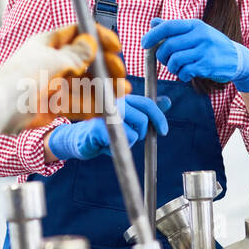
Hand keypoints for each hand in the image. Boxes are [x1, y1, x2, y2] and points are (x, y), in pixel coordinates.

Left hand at [0, 24, 129, 139]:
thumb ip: (77, 54)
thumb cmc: (23, 77)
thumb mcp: (54, 60)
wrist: (1, 108)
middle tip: (119, 74)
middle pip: (86, 62)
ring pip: (85, 84)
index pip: (78, 34)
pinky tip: (108, 109)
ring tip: (122, 92)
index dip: (98, 39)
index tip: (115, 46)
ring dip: (104, 88)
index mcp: (49, 43)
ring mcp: (55, 84)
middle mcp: (53, 62)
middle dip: (105, 67)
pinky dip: (93, 106)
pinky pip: (78, 103)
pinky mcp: (55, 105)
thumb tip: (92, 41)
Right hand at [47, 94, 170, 161]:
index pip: (148, 104)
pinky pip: (120, 143)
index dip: (159, 117)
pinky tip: (106, 145)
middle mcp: (116, 103)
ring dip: (128, 143)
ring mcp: (107, 115)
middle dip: (141, 134)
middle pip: (143, 120)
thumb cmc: (107, 130)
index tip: (163, 131)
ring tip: (115, 140)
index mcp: (125, 100)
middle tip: (131, 137)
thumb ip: (146, 111)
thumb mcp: (129, 119)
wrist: (80, 140)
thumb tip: (167, 101)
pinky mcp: (99, 129)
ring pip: (133, 134)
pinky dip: (116, 149)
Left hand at [141, 18, 248, 91]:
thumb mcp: (196, 32)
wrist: (237, 59)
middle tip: (165, 60)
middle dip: (161, 56)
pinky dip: (182, 75)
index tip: (144, 43)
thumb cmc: (211, 45)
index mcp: (195, 25)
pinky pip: (184, 72)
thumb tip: (153, 22)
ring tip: (178, 67)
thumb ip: (175, 29)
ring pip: (175, 60)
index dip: (153, 35)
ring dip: (172, 67)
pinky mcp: (208, 66)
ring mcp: (205, 51)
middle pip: (169, 46)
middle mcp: (201, 35)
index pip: (168, 26)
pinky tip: (187, 73)